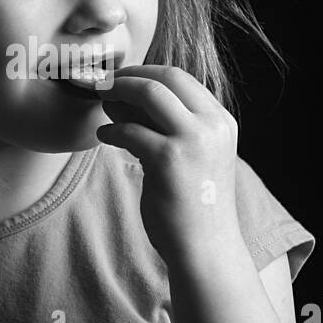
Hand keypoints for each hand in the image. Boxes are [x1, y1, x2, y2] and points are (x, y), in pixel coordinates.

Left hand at [95, 64, 243, 269]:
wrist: (206, 249)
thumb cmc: (194, 206)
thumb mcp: (192, 156)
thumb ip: (166, 126)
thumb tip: (123, 97)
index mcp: (221, 121)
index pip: (182, 79)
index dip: (146, 73)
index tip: (122, 79)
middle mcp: (212, 124)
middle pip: (166, 77)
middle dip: (129, 75)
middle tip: (104, 82)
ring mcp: (193, 140)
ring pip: (149, 92)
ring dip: (118, 92)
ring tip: (100, 101)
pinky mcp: (168, 159)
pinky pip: (130, 130)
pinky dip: (111, 130)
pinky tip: (103, 137)